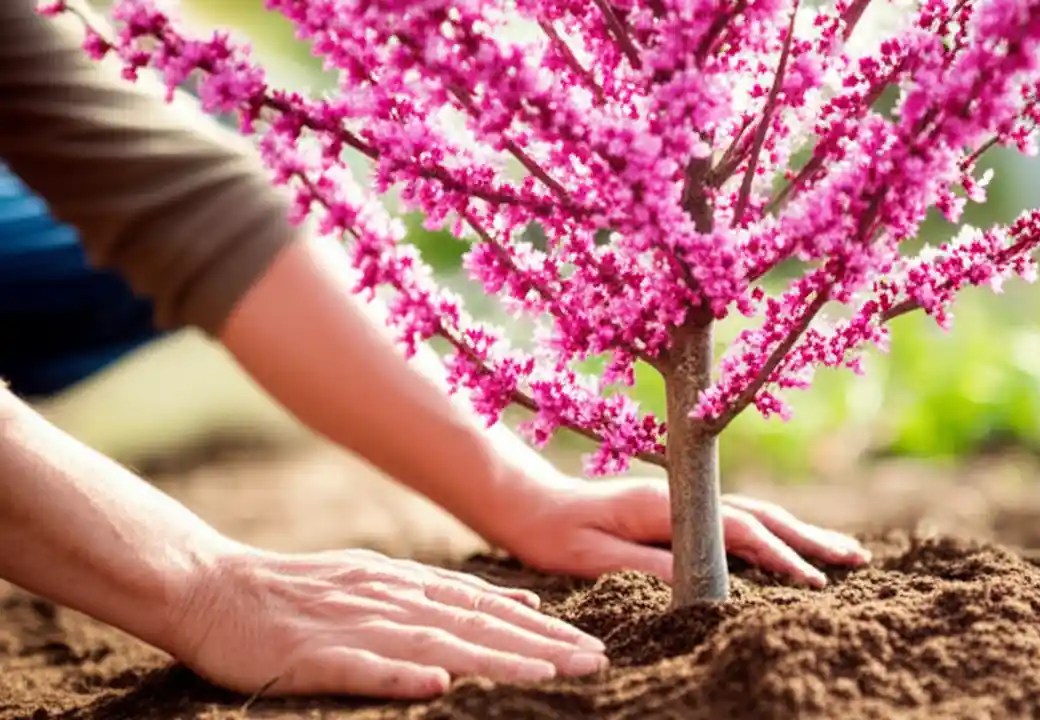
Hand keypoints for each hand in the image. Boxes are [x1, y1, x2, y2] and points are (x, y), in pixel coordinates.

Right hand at [165, 547, 607, 698]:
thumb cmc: (300, 591)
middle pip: (476, 626)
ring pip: (434, 644)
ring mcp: (352, 625)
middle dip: (539, 647)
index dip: (542, 630)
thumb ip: (446, 595)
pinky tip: (436, 687)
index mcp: (406, 585)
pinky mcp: (311, 654)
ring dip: (493, 660)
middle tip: (594, 662)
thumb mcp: (383, 580)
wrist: (213, 587)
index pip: (487, 609)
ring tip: (545, 675)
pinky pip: (360, 668)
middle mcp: (390, 599)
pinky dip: (399, 677)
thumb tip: (521, 606)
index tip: (590, 646)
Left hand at [496, 478, 869, 587]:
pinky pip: (738, 522)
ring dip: (801, 534)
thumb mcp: (595, 558)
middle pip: (761, 516)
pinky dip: (774, 534)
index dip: (779, 556)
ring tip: (843, 553)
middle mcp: (683, 495)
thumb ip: (650, 568)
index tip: (816, 581)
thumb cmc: (555, 534)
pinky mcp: (679, 510)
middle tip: (858, 560)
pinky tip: (790, 547)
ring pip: (756, 515)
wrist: (528, 502)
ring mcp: (684, 499)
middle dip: (811, 539)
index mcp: (666, 504)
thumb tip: (704, 586)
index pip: (738, 531)